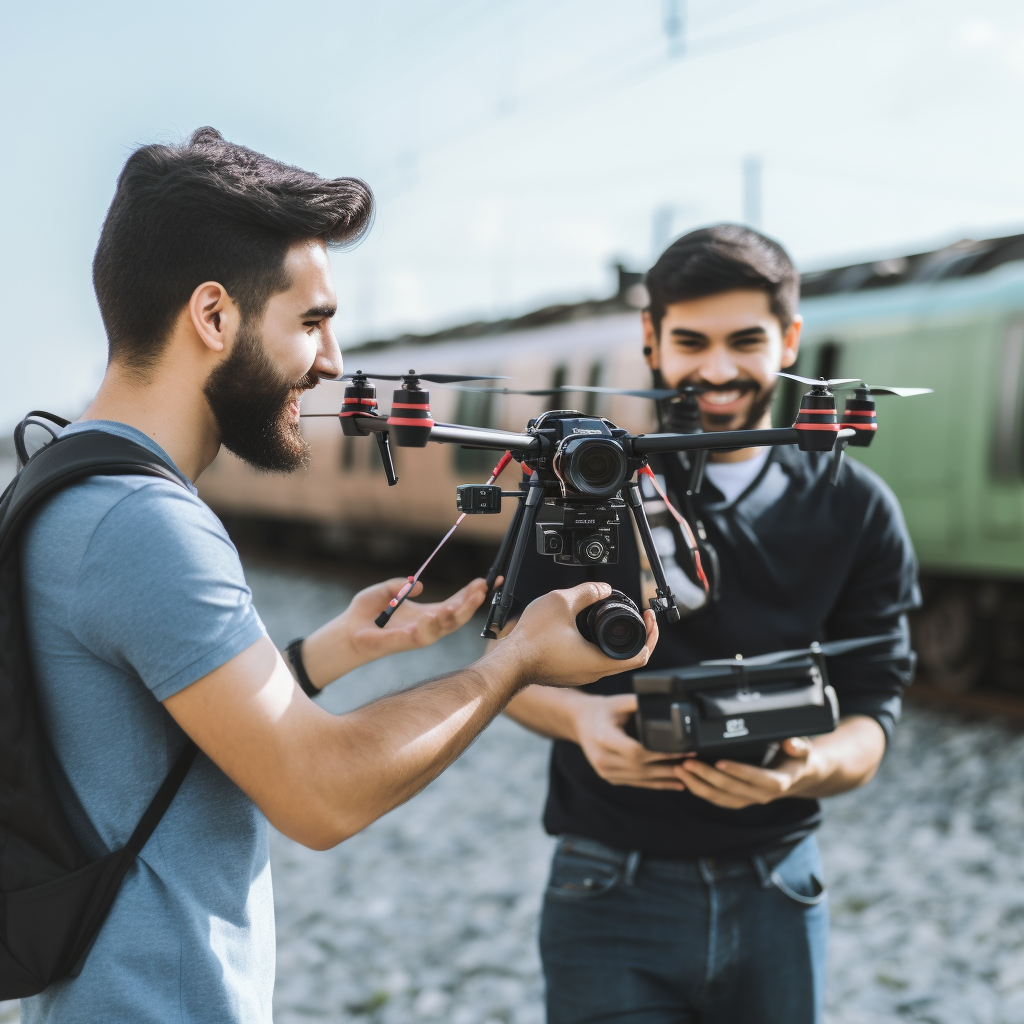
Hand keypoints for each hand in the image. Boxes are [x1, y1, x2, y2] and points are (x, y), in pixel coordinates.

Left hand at [302, 577, 490, 685]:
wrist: (347, 632)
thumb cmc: (366, 612)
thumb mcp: (386, 589)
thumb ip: (402, 585)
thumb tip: (419, 585)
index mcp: (427, 613)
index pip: (457, 603)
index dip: (473, 593)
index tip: (488, 581)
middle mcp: (428, 626)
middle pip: (458, 615)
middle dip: (473, 603)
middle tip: (483, 588)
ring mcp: (418, 635)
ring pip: (445, 627)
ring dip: (457, 613)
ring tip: (467, 598)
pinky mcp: (404, 642)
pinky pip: (421, 635)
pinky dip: (429, 625)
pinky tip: (434, 613)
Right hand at [488, 582, 657, 688]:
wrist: (508, 663)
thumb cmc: (530, 641)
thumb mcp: (562, 602)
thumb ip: (587, 592)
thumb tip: (603, 589)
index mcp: (599, 662)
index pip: (642, 655)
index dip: (651, 634)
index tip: (648, 617)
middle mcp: (593, 673)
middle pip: (629, 657)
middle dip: (637, 634)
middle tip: (637, 614)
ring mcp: (580, 675)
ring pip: (610, 659)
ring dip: (617, 640)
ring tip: (615, 619)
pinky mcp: (569, 673)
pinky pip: (592, 660)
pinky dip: (599, 646)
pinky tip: (590, 629)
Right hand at [572, 693, 686, 790]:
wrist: (580, 722)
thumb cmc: (603, 708)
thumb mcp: (620, 701)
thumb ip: (642, 703)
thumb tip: (669, 701)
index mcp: (603, 737)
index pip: (637, 751)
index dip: (662, 753)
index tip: (683, 749)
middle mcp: (602, 758)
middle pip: (642, 767)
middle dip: (670, 766)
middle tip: (693, 761)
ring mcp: (605, 771)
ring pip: (641, 779)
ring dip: (667, 777)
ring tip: (690, 773)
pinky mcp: (610, 777)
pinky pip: (637, 783)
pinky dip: (657, 783)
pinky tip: (676, 783)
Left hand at [675, 737, 822, 808]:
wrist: (798, 775)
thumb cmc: (796, 756)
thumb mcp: (802, 748)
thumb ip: (798, 745)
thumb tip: (791, 743)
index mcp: (778, 782)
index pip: (756, 779)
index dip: (738, 771)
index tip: (719, 761)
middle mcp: (762, 795)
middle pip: (732, 789)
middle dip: (708, 776)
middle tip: (688, 762)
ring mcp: (749, 800)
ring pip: (721, 797)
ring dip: (698, 785)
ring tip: (680, 769)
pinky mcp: (739, 800)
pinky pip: (718, 799)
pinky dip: (701, 791)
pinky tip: (686, 780)